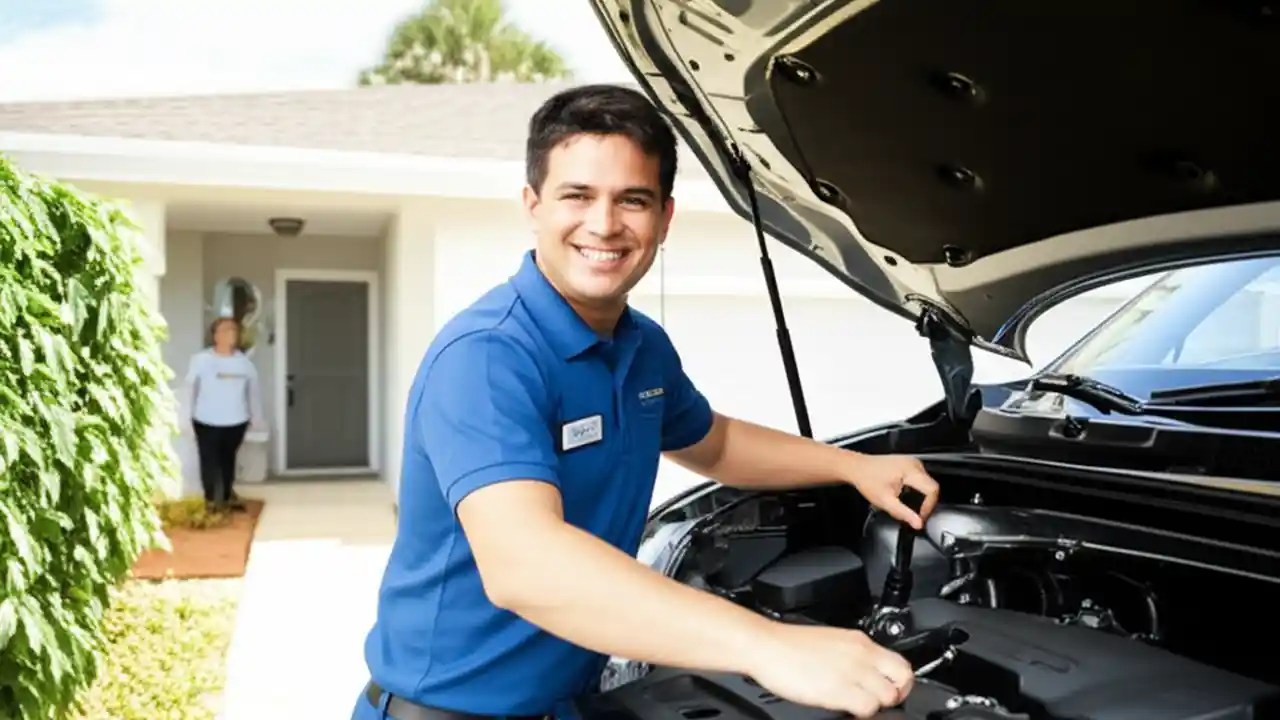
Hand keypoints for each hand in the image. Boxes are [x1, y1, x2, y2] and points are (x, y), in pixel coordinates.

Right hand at [747, 623, 913, 717]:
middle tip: (879, 700)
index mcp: (860, 641)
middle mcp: (861, 654)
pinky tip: (845, 707)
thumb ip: (853, 654)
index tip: (889, 688)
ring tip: (857, 703)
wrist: (767, 646)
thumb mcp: (831, 641)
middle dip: (895, 694)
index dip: (897, 681)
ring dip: (876, 704)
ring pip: (888, 696)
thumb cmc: (789, 645)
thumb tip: (866, 670)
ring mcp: (852, 672)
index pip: (900, 662)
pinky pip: (868, 708)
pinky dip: (861, 712)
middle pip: (903, 679)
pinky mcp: (839, 690)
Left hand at [846, 453, 938, 529]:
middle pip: (931, 487)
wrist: (857, 468)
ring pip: (927, 484)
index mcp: (910, 470)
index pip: (932, 489)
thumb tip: (918, 523)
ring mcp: (912, 462)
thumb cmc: (867, 480)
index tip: (919, 516)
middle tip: (913, 513)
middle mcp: (914, 463)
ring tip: (906, 503)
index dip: (929, 506)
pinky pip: (921, 479)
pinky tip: (904, 494)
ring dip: (921, 496)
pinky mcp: (909, 463)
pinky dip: (917, 489)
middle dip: (925, 503)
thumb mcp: (885, 502)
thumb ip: (904, 514)